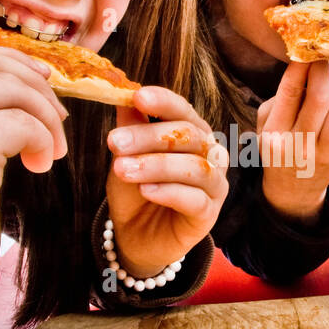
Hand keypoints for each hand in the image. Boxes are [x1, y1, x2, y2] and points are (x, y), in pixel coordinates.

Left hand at [106, 86, 227, 277]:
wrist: (135, 236)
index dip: (164, 102)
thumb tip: (122, 92)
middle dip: (149, 137)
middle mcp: (211, 155)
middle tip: (115, 142)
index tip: (138, 97)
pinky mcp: (209, 215)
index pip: (183, 111)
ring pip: (195, 167)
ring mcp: (214, 186)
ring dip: (156, 166)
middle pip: (189, 136)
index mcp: (193, 134)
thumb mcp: (126, 156)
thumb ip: (129, 127)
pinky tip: (146, 190)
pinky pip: (195, 200)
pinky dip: (169, 192)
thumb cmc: (135, 191)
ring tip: (123, 169)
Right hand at [255, 61, 328, 224]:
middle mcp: (300, 146)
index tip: (306, 52)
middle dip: (323, 72)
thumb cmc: (279, 146)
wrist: (293, 188)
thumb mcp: (266, 123)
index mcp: (275, 134)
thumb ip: (281, 97)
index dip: (300, 67)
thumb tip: (305, 67)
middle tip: (323, 62)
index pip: (290, 93)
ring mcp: (325, 154)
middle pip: (319, 99)